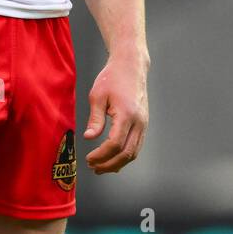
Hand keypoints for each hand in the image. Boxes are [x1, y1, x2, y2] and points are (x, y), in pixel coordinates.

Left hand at [83, 53, 148, 173]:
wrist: (130, 65)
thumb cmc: (113, 77)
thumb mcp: (97, 95)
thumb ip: (95, 119)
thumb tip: (89, 137)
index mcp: (127, 114)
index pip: (115, 144)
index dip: (101, 155)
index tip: (89, 159)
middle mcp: (139, 121)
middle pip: (127, 153)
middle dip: (109, 164)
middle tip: (94, 168)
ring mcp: (143, 123)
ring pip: (134, 152)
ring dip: (118, 163)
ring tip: (101, 167)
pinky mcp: (143, 123)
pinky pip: (136, 145)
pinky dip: (125, 156)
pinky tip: (113, 158)